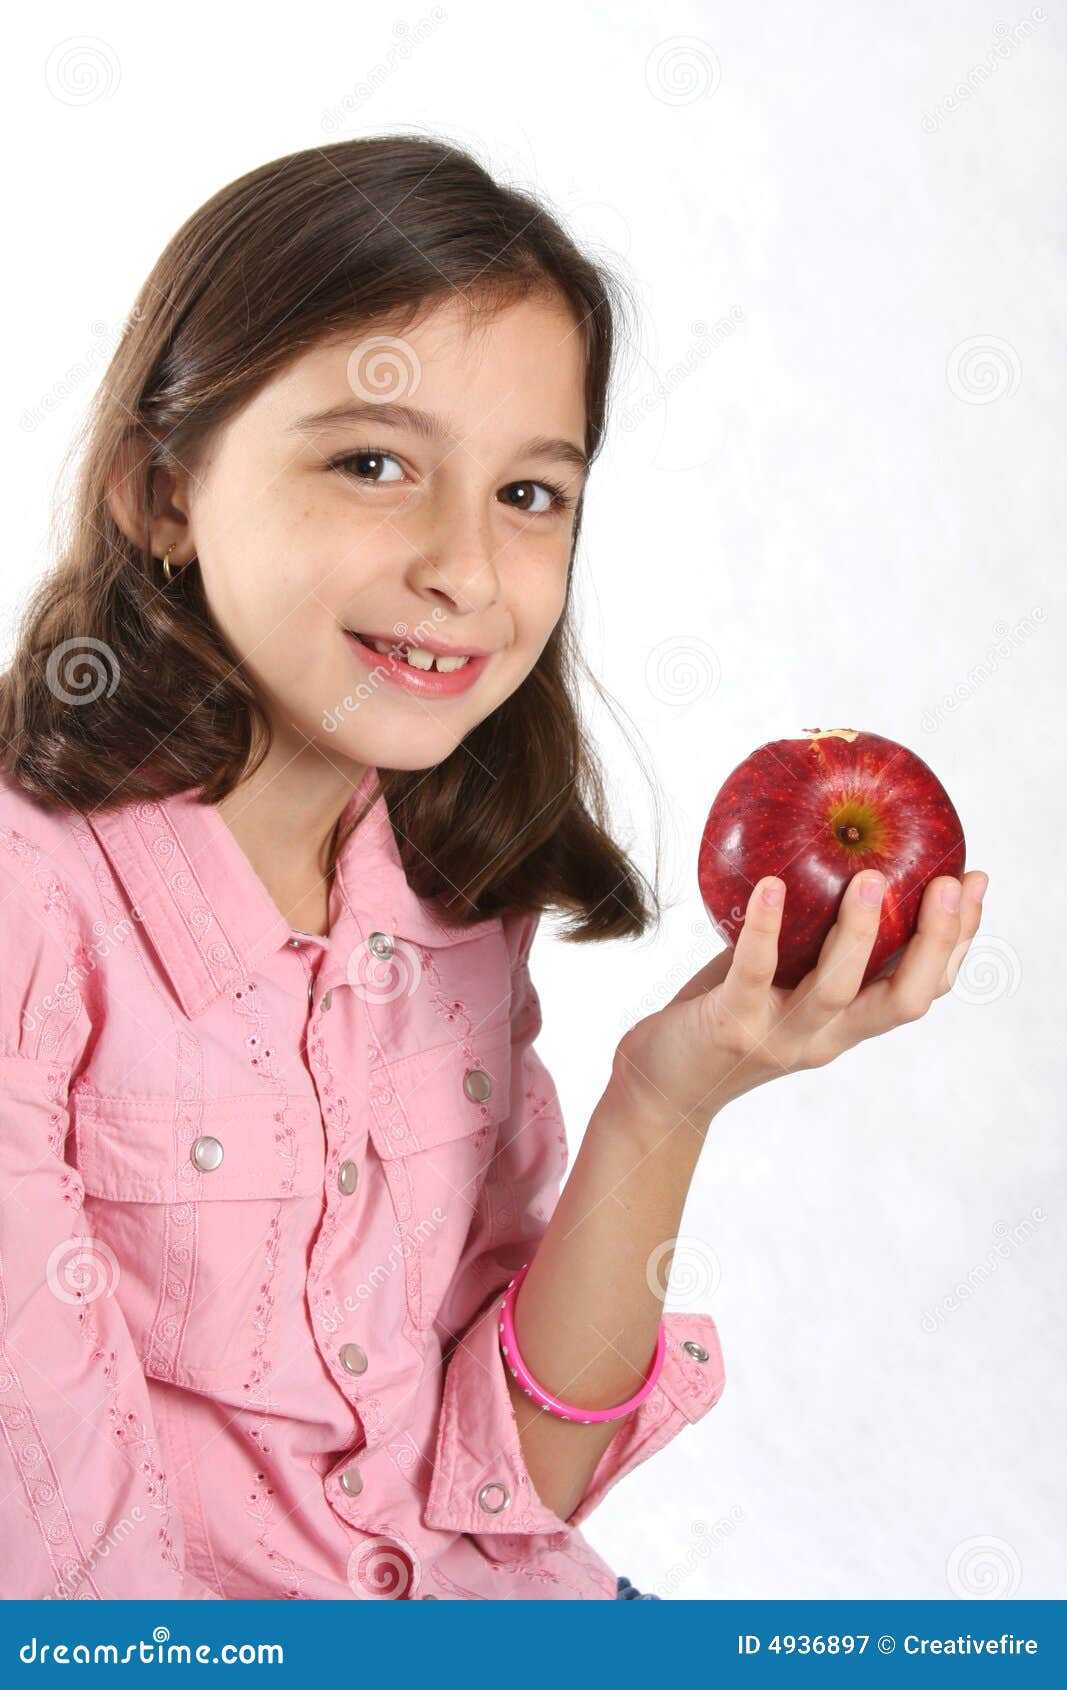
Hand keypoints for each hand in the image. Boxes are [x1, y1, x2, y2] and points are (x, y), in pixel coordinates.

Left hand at [610, 868, 988, 1134]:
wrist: (661, 1086)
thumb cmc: (723, 1015)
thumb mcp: (780, 976)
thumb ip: (811, 935)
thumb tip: (834, 850)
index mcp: (848, 1025)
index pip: (924, 989)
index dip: (958, 940)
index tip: (975, 880)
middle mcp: (826, 1037)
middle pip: (904, 999)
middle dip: (936, 942)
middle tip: (950, 883)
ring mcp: (781, 1037)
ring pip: (837, 990)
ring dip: (861, 934)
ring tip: (871, 879)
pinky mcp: (732, 1026)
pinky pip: (754, 974)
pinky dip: (765, 929)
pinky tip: (770, 886)